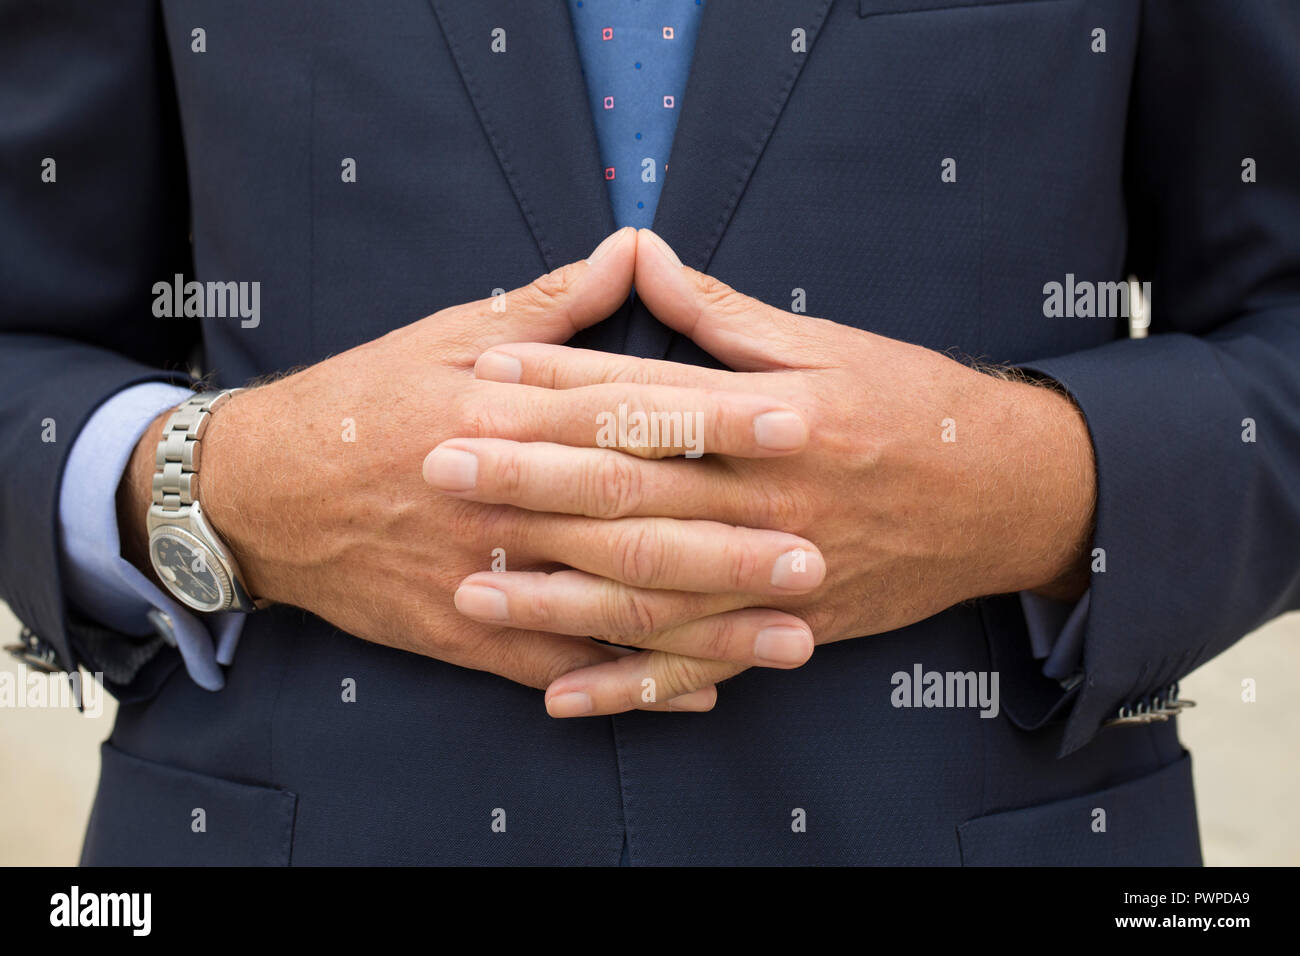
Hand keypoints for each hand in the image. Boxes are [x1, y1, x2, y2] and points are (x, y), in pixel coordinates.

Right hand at [118, 228, 818, 708]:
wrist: (259, 494)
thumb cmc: (361, 405)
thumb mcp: (443, 335)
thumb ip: (551, 304)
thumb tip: (631, 247)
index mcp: (502, 410)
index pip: (625, 414)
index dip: (714, 420)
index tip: (796, 422)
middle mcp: (500, 495)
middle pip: (631, 519)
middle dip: (731, 538)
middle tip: (819, 549)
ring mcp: (482, 571)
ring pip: (608, 605)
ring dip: (706, 625)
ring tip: (791, 636)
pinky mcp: (462, 633)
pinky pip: (558, 665)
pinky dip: (630, 682)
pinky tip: (703, 692)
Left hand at [450, 229, 1096, 709]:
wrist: (1008, 494)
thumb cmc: (913, 406)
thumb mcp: (826, 344)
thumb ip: (721, 312)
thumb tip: (642, 252)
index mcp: (771, 419)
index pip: (642, 402)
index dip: (556, 389)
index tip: (481, 376)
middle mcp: (765, 501)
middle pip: (628, 496)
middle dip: (527, 483)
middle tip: (439, 469)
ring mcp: (773, 575)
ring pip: (649, 591)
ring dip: (554, 596)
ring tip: (471, 588)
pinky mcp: (787, 627)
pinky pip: (699, 667)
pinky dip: (629, 687)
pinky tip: (559, 695)